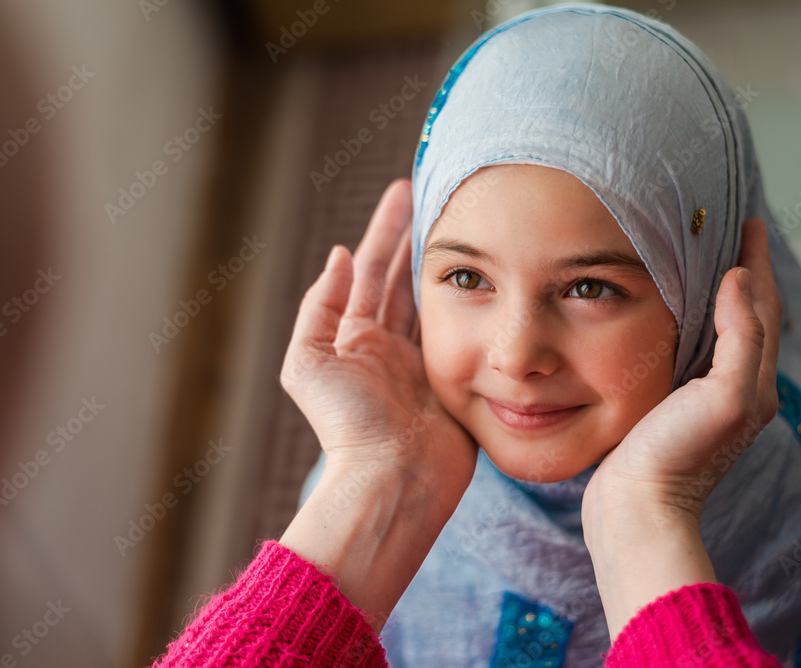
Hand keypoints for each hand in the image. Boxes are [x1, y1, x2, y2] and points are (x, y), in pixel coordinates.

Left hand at [279, 178, 477, 512]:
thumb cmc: (348, 426)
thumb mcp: (310, 364)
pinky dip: (475, 303)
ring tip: (466, 224)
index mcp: (355, 337)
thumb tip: (340, 256)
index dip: (386, 229)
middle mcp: (390, 344)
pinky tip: (490, 276)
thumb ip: (321, 308)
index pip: (373, 269)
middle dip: (421, 236)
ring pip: (439, 299)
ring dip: (449, 263)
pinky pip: (467, 332)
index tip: (404, 192)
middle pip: (408, 277)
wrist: (394, 480)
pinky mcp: (456, 379)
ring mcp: (425, 361)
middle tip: (441, 196)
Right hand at [581, 217, 781, 639]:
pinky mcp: (675, 408)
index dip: (757, 262)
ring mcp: (705, 399)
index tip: (748, 223)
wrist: (636, 510)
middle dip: (743, 274)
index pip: (763, 307)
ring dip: (717, 295)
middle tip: (725, 235)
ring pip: (721, 332)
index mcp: (754, 382)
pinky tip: (669, 316)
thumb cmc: (676, 457)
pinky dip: (691, 321)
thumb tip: (738, 280)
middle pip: (748, 316)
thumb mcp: (722, 397)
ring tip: (699, 264)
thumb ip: (739, 338)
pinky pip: (693, 350)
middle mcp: (737, 389)